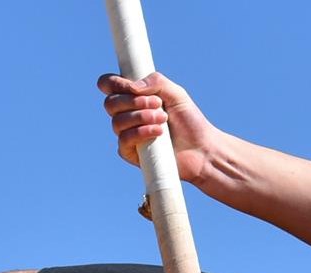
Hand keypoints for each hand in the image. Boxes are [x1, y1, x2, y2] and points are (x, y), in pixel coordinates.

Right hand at [98, 71, 221, 184]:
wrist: (201, 149)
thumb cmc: (189, 121)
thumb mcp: (176, 93)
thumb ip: (156, 81)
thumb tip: (133, 87)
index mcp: (134, 97)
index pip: (109, 85)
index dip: (113, 83)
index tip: (130, 86)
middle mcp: (127, 115)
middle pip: (110, 103)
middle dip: (133, 101)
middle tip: (158, 103)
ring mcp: (127, 134)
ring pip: (117, 122)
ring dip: (141, 117)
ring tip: (163, 119)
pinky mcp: (131, 153)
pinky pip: (124, 141)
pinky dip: (140, 133)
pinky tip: (158, 133)